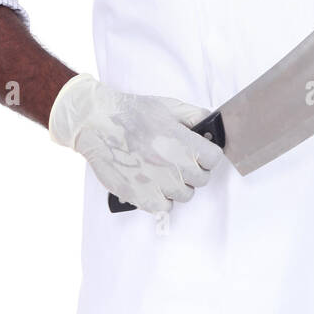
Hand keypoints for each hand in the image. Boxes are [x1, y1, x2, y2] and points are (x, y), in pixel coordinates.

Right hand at [48, 73, 223, 213]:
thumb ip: (196, 116)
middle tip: (179, 160)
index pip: (214, 159)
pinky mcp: (141, 197)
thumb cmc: (132, 113)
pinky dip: (162, 199)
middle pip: (202, 179)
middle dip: (194, 170)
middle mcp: (175, 166)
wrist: (98, 123)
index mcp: (185, 143)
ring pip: (185, 195)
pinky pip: (164, 207)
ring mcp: (158, 184)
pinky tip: (153, 184)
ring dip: (179, 185)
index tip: (199, 153)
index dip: (207, 155)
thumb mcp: (169, 106)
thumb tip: (212, 128)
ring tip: (165, 171)